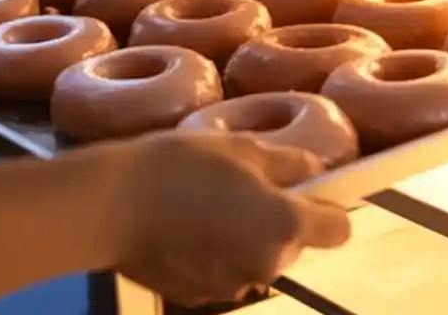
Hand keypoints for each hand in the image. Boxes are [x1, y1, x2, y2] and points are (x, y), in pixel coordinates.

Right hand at [108, 132, 350, 306]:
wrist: (109, 207)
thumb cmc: (180, 166)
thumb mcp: (241, 148)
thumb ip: (290, 163)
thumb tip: (317, 171)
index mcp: (285, 224)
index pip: (338, 230)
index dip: (327, 210)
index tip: (306, 194)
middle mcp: (267, 264)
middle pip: (293, 245)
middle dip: (277, 223)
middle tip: (240, 189)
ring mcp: (232, 286)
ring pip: (256, 260)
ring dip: (243, 240)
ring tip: (204, 207)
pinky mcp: (199, 299)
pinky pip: (222, 274)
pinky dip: (213, 257)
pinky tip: (183, 231)